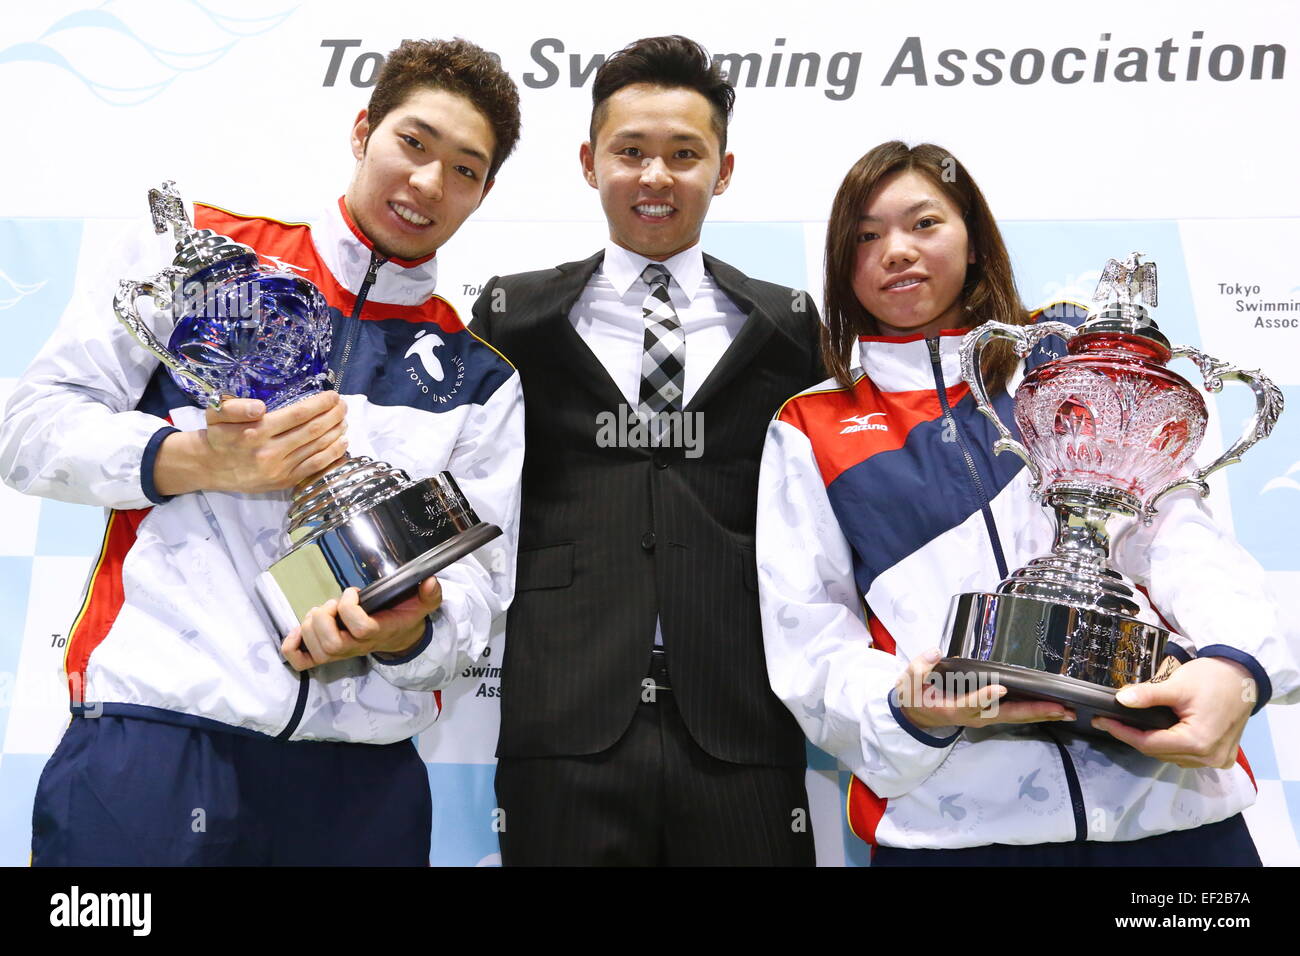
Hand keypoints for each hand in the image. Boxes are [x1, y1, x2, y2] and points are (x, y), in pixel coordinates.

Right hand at [154, 390, 347, 495]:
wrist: (211, 467)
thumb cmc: (218, 435)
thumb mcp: (217, 414)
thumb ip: (234, 408)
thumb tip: (259, 408)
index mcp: (256, 432)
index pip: (297, 415)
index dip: (319, 404)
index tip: (333, 395)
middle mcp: (270, 451)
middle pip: (312, 431)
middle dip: (333, 416)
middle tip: (343, 405)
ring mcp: (280, 468)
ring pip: (317, 448)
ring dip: (336, 432)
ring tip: (344, 419)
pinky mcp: (285, 481)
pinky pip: (315, 467)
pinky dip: (333, 454)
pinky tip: (342, 442)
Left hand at [281, 576, 443, 670]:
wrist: (398, 638)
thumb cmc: (403, 617)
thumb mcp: (422, 605)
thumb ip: (430, 595)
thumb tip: (430, 581)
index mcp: (379, 633)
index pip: (361, 629)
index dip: (350, 608)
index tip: (354, 592)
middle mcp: (358, 647)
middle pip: (332, 644)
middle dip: (325, 617)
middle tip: (333, 604)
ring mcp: (341, 653)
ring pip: (317, 649)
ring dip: (311, 624)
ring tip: (322, 611)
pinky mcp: (326, 655)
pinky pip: (303, 661)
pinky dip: (292, 647)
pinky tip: (295, 632)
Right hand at [896, 649, 1075, 729]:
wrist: (918, 715)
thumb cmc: (916, 697)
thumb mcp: (908, 684)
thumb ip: (919, 668)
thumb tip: (934, 652)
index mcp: (953, 708)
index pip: (970, 703)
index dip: (984, 696)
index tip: (1000, 687)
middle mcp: (973, 716)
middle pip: (1007, 715)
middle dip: (1034, 712)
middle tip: (1061, 710)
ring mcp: (984, 716)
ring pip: (1016, 716)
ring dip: (1042, 715)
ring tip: (1068, 711)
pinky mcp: (990, 712)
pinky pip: (1016, 713)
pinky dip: (1037, 712)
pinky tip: (1055, 709)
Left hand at [1092, 656, 1255, 767]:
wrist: (1243, 677)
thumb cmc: (1214, 678)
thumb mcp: (1178, 684)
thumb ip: (1149, 695)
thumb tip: (1122, 699)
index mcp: (1199, 742)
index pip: (1149, 743)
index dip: (1123, 732)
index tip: (1101, 721)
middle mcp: (1209, 757)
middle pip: (1159, 752)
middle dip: (1134, 736)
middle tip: (1111, 720)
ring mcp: (1217, 759)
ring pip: (1172, 755)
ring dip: (1152, 742)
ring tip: (1131, 725)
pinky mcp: (1221, 755)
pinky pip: (1187, 755)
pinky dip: (1171, 745)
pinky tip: (1158, 732)